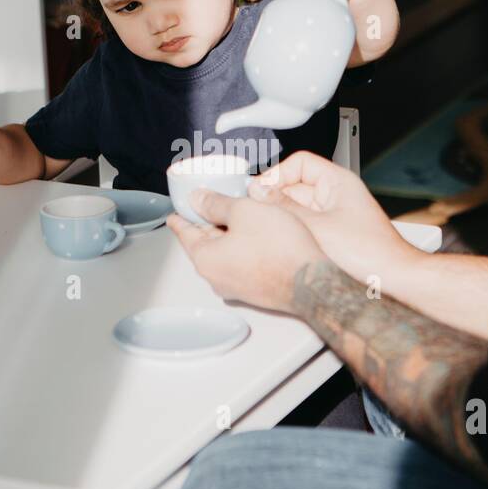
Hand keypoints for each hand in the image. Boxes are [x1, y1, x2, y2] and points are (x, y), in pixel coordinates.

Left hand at [167, 188, 325, 313]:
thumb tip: (199, 199)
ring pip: (225, 253)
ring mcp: (236, 286)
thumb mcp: (244, 212)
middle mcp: (216, 277)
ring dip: (229, 234)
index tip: (175, 213)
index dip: (180, 217)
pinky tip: (258, 234)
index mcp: (206, 259)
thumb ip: (217, 204)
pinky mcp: (254, 289)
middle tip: (209, 205)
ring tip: (240, 214)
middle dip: (207, 222)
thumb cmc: (280, 250)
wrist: (312, 283)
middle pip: (204, 243)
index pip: (184, 233)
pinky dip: (243, 247)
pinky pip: (241, 263)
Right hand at [249, 151, 417, 285]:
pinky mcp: (333, 237)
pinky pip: (305, 227)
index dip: (276, 175)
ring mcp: (335, 217)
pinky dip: (293, 232)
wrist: (392, 281)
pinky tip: (285, 244)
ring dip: (283, 217)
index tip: (259, 190)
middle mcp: (337, 196)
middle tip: (258, 212)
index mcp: (338, 182)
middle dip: (276, 198)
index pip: (299, 164)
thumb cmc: (370, 253)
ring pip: (298, 209)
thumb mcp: (316, 225)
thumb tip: (258, 191)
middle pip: (296, 186)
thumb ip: (283, 206)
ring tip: (271, 229)